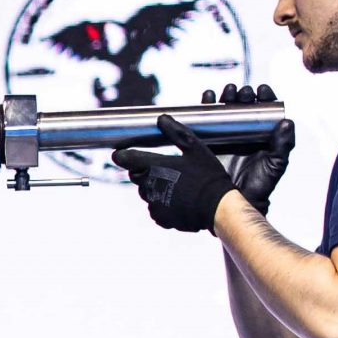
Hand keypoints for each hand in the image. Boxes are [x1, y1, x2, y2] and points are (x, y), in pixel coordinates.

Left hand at [112, 117, 242, 233]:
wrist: (217, 207)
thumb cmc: (208, 176)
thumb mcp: (195, 148)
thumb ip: (176, 133)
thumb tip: (162, 118)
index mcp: (155, 166)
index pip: (126, 159)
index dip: (122, 155)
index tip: (120, 154)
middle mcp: (149, 186)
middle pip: (136, 176)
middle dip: (143, 171)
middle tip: (161, 168)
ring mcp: (153, 203)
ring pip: (146, 192)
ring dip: (154, 187)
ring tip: (175, 185)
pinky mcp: (160, 218)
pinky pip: (155, 208)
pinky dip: (162, 203)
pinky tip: (178, 199)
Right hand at [200, 84, 294, 213]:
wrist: (233, 201)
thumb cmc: (259, 184)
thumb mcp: (276, 164)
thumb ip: (283, 145)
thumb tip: (286, 122)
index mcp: (260, 133)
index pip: (263, 109)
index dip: (263, 97)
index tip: (261, 91)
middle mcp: (241, 131)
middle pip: (241, 105)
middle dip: (241, 95)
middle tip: (241, 94)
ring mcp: (223, 135)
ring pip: (223, 109)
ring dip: (224, 98)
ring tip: (225, 94)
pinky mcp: (205, 140)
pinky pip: (203, 120)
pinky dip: (204, 106)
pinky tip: (207, 98)